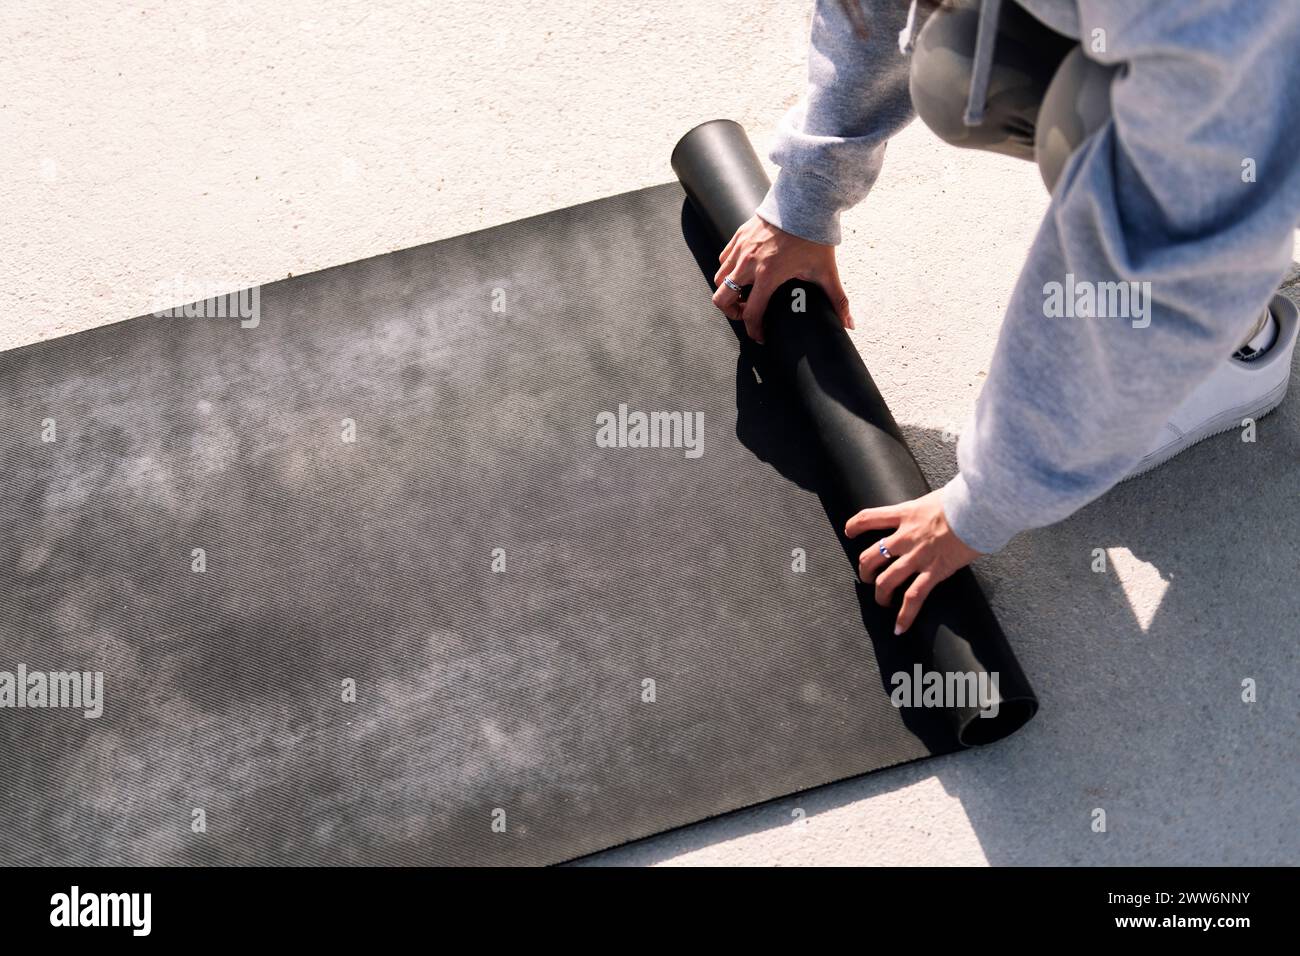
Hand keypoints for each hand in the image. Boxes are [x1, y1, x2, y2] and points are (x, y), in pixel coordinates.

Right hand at [712, 214, 853, 344]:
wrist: (806, 202)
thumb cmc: (814, 236)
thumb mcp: (826, 271)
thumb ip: (838, 300)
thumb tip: (849, 323)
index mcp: (768, 275)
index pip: (751, 313)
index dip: (754, 330)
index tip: (760, 335)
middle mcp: (748, 263)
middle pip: (722, 298)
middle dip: (732, 312)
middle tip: (746, 313)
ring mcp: (740, 249)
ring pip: (719, 278)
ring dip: (727, 290)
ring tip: (743, 293)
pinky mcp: (738, 236)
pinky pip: (723, 259)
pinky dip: (728, 270)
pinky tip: (743, 271)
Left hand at [845, 490, 980, 634]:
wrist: (979, 509)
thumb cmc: (965, 499)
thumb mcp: (936, 497)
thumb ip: (928, 507)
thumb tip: (936, 507)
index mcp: (905, 514)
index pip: (869, 518)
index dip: (855, 525)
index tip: (849, 531)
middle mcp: (905, 537)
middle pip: (870, 556)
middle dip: (865, 569)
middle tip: (869, 576)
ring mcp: (918, 556)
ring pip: (886, 580)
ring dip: (880, 594)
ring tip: (882, 600)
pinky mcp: (934, 571)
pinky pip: (913, 597)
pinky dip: (905, 615)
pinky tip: (899, 627)